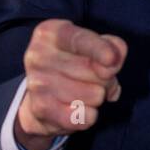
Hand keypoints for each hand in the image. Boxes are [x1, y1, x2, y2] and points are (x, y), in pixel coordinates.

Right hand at [15, 19, 126, 149]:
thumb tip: (111, 64)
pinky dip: (89, 116)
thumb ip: (112, 48)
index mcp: (50, 33)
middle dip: (106, 78)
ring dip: (98, 97)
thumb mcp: (95, 46)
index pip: (79, 40)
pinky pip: (82, 117)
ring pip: (93, 95)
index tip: (111, 59)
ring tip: (84, 92)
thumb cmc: (75, 63)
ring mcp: (37, 83)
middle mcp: (38, 55)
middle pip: (94, 70)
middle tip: (95, 78)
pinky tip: (78, 110)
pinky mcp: (40, 109)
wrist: (43, 98)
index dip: (98, 49)